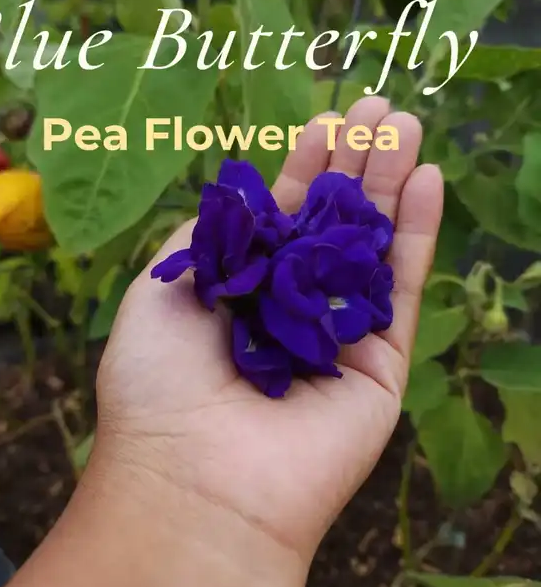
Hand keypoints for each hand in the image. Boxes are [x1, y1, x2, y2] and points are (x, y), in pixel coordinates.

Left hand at [96, 96, 443, 563]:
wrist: (194, 480)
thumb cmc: (157, 384)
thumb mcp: (160, 290)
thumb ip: (208, 238)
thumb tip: (241, 201)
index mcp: (240, 293)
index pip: (282, 218)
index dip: (304, 167)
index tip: (326, 120)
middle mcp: (291, 310)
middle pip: (333, 224)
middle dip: (356, 163)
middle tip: (382, 107)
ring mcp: (338, 336)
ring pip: (374, 247)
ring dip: (392, 183)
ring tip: (409, 124)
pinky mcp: (381, 366)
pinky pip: (404, 289)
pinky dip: (417, 233)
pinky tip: (427, 180)